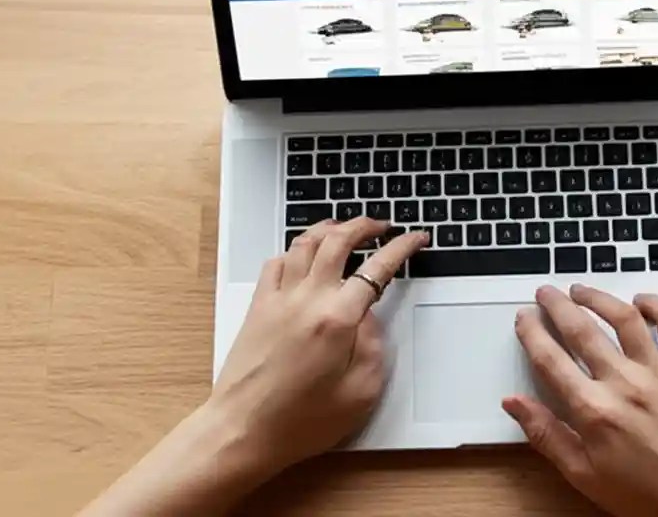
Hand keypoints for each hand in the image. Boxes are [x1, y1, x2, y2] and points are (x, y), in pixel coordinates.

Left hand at [211, 218, 427, 473]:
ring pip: (304, 242)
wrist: (243, 431)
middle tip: (382, 226)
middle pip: (337, 240)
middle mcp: (306, 299)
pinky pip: (276, 262)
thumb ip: (373, 344)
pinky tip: (303, 256)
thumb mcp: (361, 392)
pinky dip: (295, 250)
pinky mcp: (257, 308)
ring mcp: (278, 299)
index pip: (377, 268)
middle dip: (364, 225)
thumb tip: (369, 315)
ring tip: (345, 227)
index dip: (401, 248)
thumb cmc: (302, 421)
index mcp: (337, 319)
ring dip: (329, 228)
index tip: (414, 238)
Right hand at [503, 285, 657, 516]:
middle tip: (545, 292)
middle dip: (557, 306)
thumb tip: (514, 403)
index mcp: (593, 410)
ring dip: (597, 297)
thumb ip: (546, 435)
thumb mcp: (584, 474)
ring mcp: (657, 371)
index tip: (524, 318)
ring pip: (622, 317)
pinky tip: (640, 300)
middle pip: (581, 330)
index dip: (532, 333)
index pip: (551, 360)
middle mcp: (623, 383)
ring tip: (580, 290)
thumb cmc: (647, 494)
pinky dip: (656, 304)